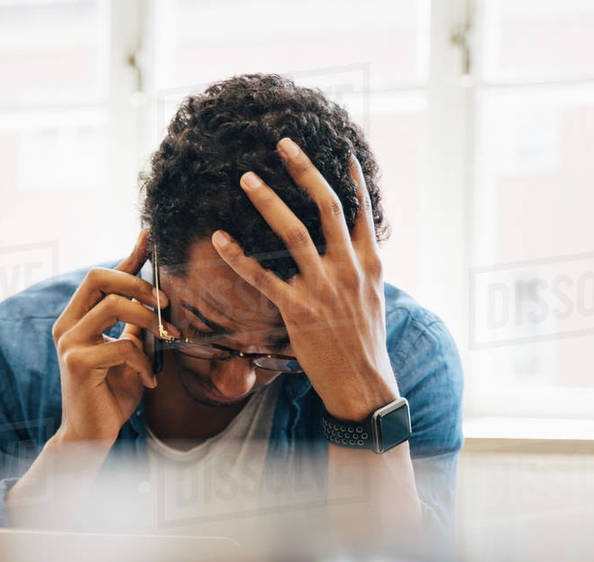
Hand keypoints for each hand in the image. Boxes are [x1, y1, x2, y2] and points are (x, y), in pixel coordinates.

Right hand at [51, 230, 178, 443]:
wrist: (90, 436)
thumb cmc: (110, 395)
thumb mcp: (128, 353)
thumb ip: (134, 326)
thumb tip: (154, 297)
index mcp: (76, 319)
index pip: (100, 277)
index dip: (127, 256)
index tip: (148, 238)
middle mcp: (66, 325)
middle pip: (97, 277)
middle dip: (137, 282)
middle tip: (166, 302)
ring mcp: (68, 343)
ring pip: (112, 307)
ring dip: (147, 320)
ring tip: (165, 338)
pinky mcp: (76, 363)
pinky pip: (121, 347)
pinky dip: (142, 362)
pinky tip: (148, 381)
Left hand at [211, 138, 397, 421]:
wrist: (363, 385)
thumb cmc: (364, 342)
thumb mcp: (373, 296)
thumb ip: (361, 264)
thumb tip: (354, 237)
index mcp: (370, 262)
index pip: (360, 209)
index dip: (351, 177)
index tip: (340, 148)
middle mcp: (349, 269)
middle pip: (326, 207)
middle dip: (305, 171)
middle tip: (283, 144)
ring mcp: (323, 289)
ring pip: (293, 233)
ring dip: (268, 201)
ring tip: (246, 178)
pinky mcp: (298, 312)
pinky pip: (262, 278)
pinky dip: (238, 256)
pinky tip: (219, 238)